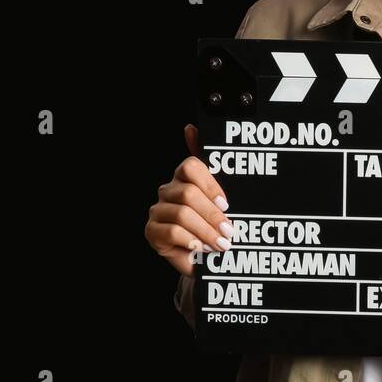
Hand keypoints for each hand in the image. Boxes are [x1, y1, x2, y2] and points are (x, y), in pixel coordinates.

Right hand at [145, 124, 233, 276]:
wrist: (204, 253)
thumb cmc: (214, 222)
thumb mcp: (221, 197)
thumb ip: (214, 163)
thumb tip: (190, 127)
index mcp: (184, 177)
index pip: (190, 166)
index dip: (210, 184)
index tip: (226, 203)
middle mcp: (168, 190)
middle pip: (188, 194)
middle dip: (212, 215)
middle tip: (229, 231)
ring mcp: (157, 210)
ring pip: (181, 214)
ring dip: (205, 231)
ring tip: (220, 243)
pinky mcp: (152, 231)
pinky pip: (171, 232)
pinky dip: (191, 240)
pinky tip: (201, 247)